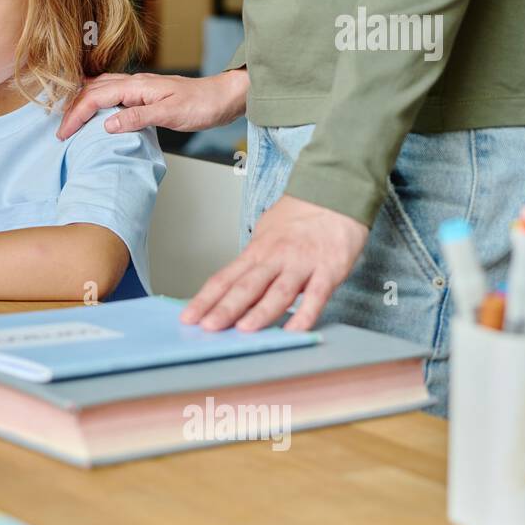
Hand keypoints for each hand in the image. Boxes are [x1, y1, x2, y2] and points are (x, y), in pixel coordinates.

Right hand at [56, 69, 249, 139]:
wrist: (224, 97)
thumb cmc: (202, 104)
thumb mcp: (171, 114)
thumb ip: (138, 117)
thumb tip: (108, 124)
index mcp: (136, 86)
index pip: (95, 98)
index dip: (76, 115)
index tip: (64, 134)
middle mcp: (134, 82)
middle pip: (92, 90)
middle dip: (72, 109)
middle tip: (61, 131)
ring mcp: (138, 87)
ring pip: (100, 89)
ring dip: (82, 102)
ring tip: (69, 119)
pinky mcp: (144, 94)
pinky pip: (111, 93)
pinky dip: (96, 100)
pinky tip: (95, 108)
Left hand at [181, 195, 368, 331]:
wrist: (335, 195)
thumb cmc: (298, 218)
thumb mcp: (266, 235)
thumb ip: (251, 263)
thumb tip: (229, 289)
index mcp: (256, 252)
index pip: (224, 279)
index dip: (205, 299)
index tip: (189, 317)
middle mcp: (275, 258)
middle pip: (246, 286)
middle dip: (225, 308)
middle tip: (209, 327)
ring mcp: (302, 264)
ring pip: (278, 292)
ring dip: (261, 312)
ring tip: (245, 329)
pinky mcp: (329, 269)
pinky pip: (317, 295)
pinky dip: (307, 313)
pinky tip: (295, 329)